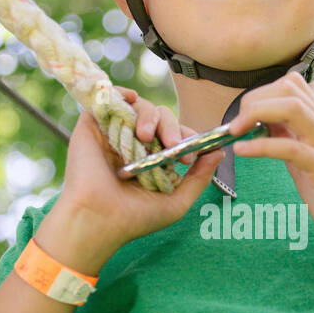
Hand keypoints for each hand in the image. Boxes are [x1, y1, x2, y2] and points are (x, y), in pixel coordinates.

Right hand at [56, 91, 223, 251]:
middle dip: (172, 128)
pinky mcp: (94, 125)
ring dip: (150, 117)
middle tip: (171, 146)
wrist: (98, 220)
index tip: (190, 156)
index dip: (187, 137)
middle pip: (162, 118)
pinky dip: (124, 92)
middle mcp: (135, 144)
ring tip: (145, 138)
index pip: (176, 135)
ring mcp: (115, 132)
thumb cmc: (135, 218)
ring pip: (142, 107)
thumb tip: (219, 151)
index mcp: (153, 159)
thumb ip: (200, 177)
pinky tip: (132, 100)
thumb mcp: (177, 202)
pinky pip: (113, 97)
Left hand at [227, 71, 313, 259]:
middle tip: (234, 125)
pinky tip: (242, 151)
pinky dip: (261, 146)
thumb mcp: (302, 157)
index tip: (241, 115)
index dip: (261, 92)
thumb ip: (286, 135)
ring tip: (234, 132)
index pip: (292, 84)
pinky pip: (292, 148)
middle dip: (254, 99)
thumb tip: (260, 119)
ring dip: (256, 113)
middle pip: (290, 89)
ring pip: (294, 109)